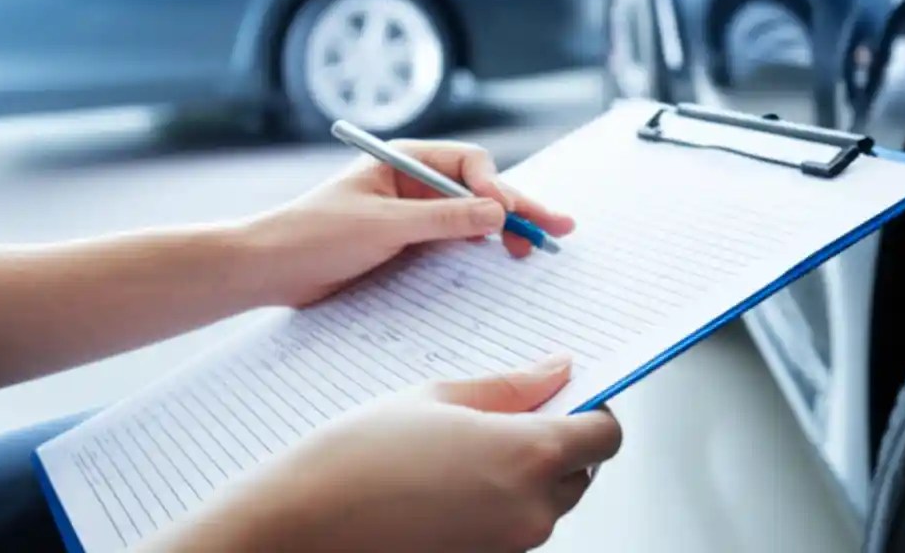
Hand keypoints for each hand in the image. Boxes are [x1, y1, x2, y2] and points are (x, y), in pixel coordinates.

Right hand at [142, 356, 622, 552]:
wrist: (299, 527)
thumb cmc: (356, 459)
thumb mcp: (437, 397)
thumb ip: (512, 385)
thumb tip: (557, 369)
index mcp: (529, 455)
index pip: (606, 435)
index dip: (592, 412)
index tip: (570, 398)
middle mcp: (530, 510)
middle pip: (581, 472)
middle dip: (558, 444)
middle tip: (508, 420)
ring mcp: (510, 547)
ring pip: (548, 504)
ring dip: (527, 477)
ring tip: (465, 453)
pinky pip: (514, 530)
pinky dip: (499, 506)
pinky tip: (450, 486)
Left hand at [244, 140, 574, 306]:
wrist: (269, 269)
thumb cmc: (313, 234)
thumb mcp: (384, 225)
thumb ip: (444, 219)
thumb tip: (496, 213)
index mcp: (404, 161)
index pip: (469, 164)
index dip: (495, 187)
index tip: (507, 216)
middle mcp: (414, 182)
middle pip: (479, 189)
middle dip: (518, 207)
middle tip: (558, 228)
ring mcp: (413, 212)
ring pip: (473, 215)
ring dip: (506, 228)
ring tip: (539, 245)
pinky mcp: (408, 241)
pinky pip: (456, 239)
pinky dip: (482, 246)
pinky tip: (503, 255)